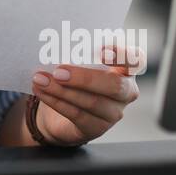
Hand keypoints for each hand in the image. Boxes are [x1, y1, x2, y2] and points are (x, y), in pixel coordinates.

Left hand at [29, 43, 144, 145]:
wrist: (61, 111)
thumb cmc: (74, 77)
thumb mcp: (78, 63)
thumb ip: (77, 54)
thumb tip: (55, 46)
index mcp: (125, 69)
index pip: (135, 60)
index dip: (123, 54)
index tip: (102, 50)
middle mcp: (126, 91)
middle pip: (115, 85)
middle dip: (85, 78)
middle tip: (58, 71)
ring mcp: (114, 112)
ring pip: (92, 102)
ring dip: (62, 90)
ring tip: (40, 79)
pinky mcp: (97, 128)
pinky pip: (77, 115)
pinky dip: (56, 101)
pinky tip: (41, 91)